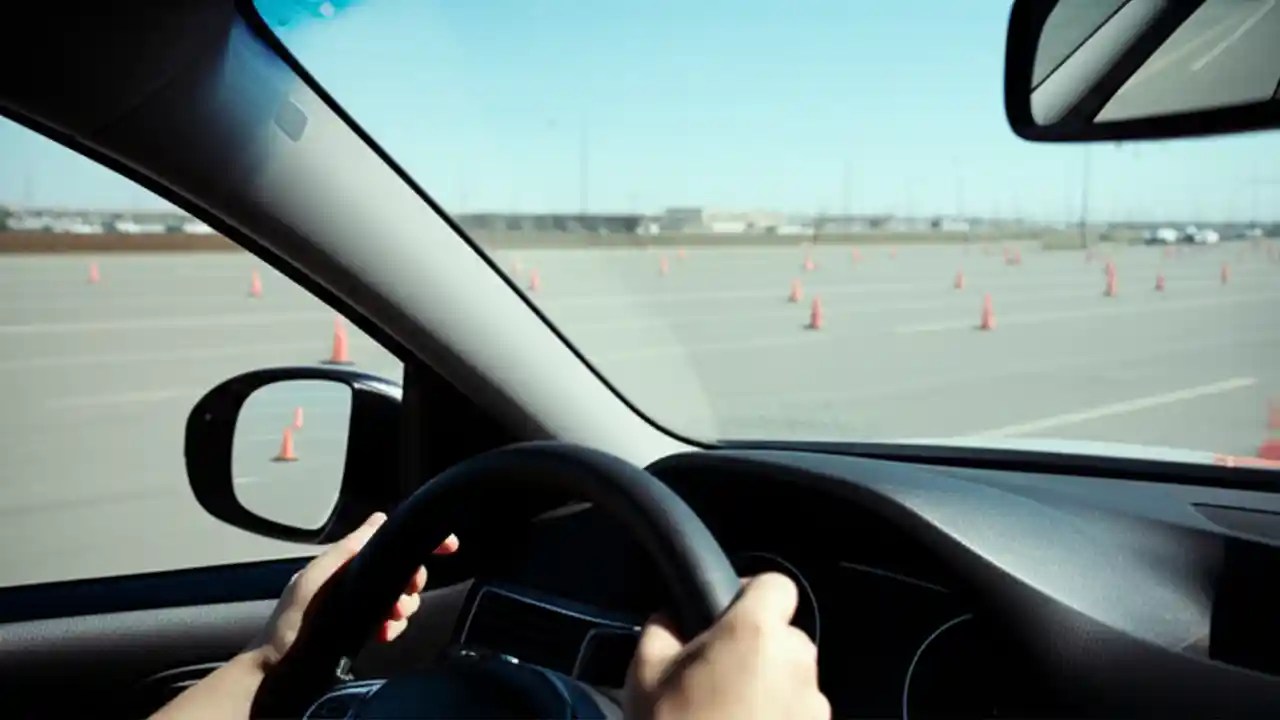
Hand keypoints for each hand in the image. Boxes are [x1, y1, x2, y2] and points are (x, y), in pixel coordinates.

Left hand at [249, 511, 459, 669]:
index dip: (421, 542)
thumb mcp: (319, 575)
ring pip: (405, 598)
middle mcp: (360, 580)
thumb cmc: (293, 618)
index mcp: (349, 562)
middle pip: (405, 572)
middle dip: (412, 581)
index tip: (448, 546)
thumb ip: (350, 547)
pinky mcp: (368, 629)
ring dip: (405, 606)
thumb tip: (380, 518)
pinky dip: (395, 627)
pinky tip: (383, 634)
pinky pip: (395, 623)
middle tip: (405, 595)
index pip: (391, 543)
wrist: (283, 665)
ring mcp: (365, 605)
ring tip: (391, 618)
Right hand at [624, 573, 828, 719]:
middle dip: (756, 648)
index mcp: (756, 632)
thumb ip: (663, 626)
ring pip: (793, 678)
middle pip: (785, 636)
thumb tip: (673, 615)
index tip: (722, 617)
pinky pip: (798, 713)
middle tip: (716, 674)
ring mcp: (814, 706)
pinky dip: (777, 718)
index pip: (775, 584)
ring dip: (768, 686)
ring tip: (729, 713)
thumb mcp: (645, 672)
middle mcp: (797, 662)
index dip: (748, 594)